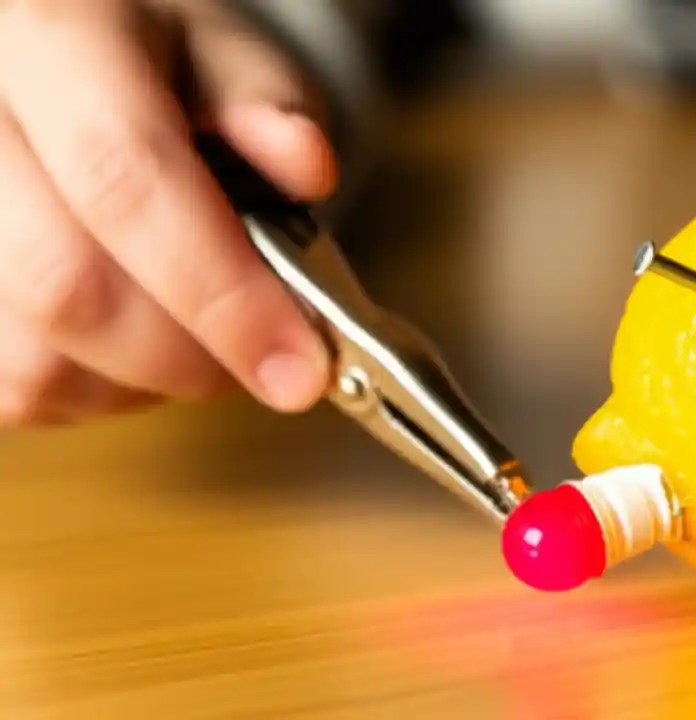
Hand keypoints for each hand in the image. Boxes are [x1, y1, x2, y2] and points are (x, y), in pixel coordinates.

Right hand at [0, 0, 336, 426]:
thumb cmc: (150, 63)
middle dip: (191, 355)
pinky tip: (129, 341)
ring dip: (143, 381)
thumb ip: (268, 102)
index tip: (300, 364)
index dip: (222, 292)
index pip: (125, 181)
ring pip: (32, 362)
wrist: (62, 66)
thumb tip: (305, 167)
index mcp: (48, 38)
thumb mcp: (222, 52)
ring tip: (193, 329)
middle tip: (262, 353)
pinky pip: (11, 391)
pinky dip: (92, 392)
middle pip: (67, 288)